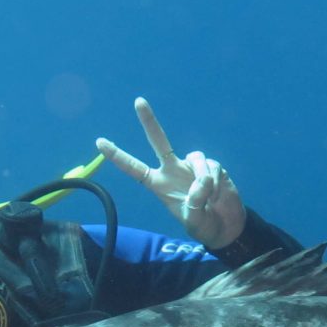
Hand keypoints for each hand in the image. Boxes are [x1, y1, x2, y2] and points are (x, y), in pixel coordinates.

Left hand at [96, 97, 246, 249]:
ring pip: (195, 158)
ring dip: (203, 178)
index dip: (118, 156)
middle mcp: (172, 171)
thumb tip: (201, 183)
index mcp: (159, 185)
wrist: (227, 226)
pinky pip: (211, 166)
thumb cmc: (204, 226)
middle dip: (150, 121)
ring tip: (210, 197)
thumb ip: (195, 204)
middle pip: (159, 142)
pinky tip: (218, 193)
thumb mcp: (195, 221)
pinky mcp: (211, 166)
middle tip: (138, 101)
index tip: (99, 142)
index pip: (134, 168)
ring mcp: (192, 167)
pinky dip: (215, 180)